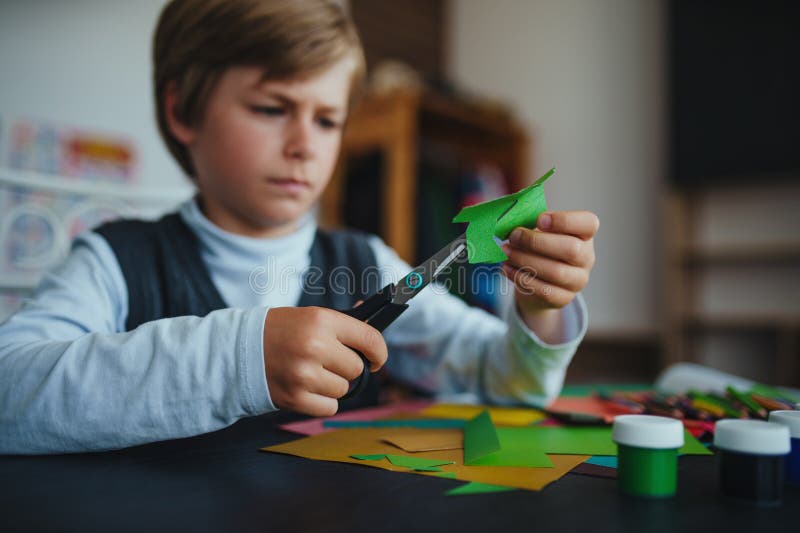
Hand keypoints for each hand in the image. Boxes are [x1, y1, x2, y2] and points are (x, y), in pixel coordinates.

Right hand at [263, 307, 387, 416]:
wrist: (239, 351)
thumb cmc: (280, 331)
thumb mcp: (310, 316)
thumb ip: (343, 322)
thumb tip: (370, 317)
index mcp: (321, 321)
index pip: (370, 339)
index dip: (379, 352)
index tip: (376, 358)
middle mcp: (315, 346)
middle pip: (356, 368)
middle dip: (346, 367)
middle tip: (327, 361)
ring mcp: (305, 374)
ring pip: (344, 389)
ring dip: (333, 384)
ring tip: (311, 372)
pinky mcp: (296, 397)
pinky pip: (330, 407)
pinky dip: (322, 401)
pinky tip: (307, 388)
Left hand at [500, 211, 598, 333]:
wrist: (538, 279)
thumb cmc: (539, 247)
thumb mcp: (540, 230)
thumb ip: (531, 221)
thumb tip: (510, 217)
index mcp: (584, 234)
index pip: (589, 224)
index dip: (564, 220)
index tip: (539, 219)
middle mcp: (586, 257)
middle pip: (571, 249)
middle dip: (537, 242)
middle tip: (513, 236)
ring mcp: (577, 280)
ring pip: (556, 272)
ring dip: (525, 260)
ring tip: (506, 252)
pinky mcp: (563, 298)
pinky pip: (544, 291)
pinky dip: (521, 278)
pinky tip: (506, 268)